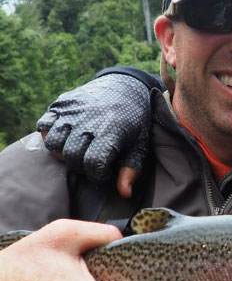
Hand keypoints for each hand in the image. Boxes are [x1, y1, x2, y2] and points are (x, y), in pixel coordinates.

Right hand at [37, 73, 151, 196]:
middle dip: (79, 166)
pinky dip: (49, 134)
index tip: (103, 172)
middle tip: (89, 162)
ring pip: (53, 142)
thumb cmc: (134, 123)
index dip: (97, 174)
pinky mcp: (61, 103)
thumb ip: (131, 169)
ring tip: (76, 151)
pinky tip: (65, 136)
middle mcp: (89, 120)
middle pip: (71, 155)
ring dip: (62, 152)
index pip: (94, 163)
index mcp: (111, 132)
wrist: (125, 87)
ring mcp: (72, 111)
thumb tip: (124, 193)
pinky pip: (43, 125)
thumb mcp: (140, 145)